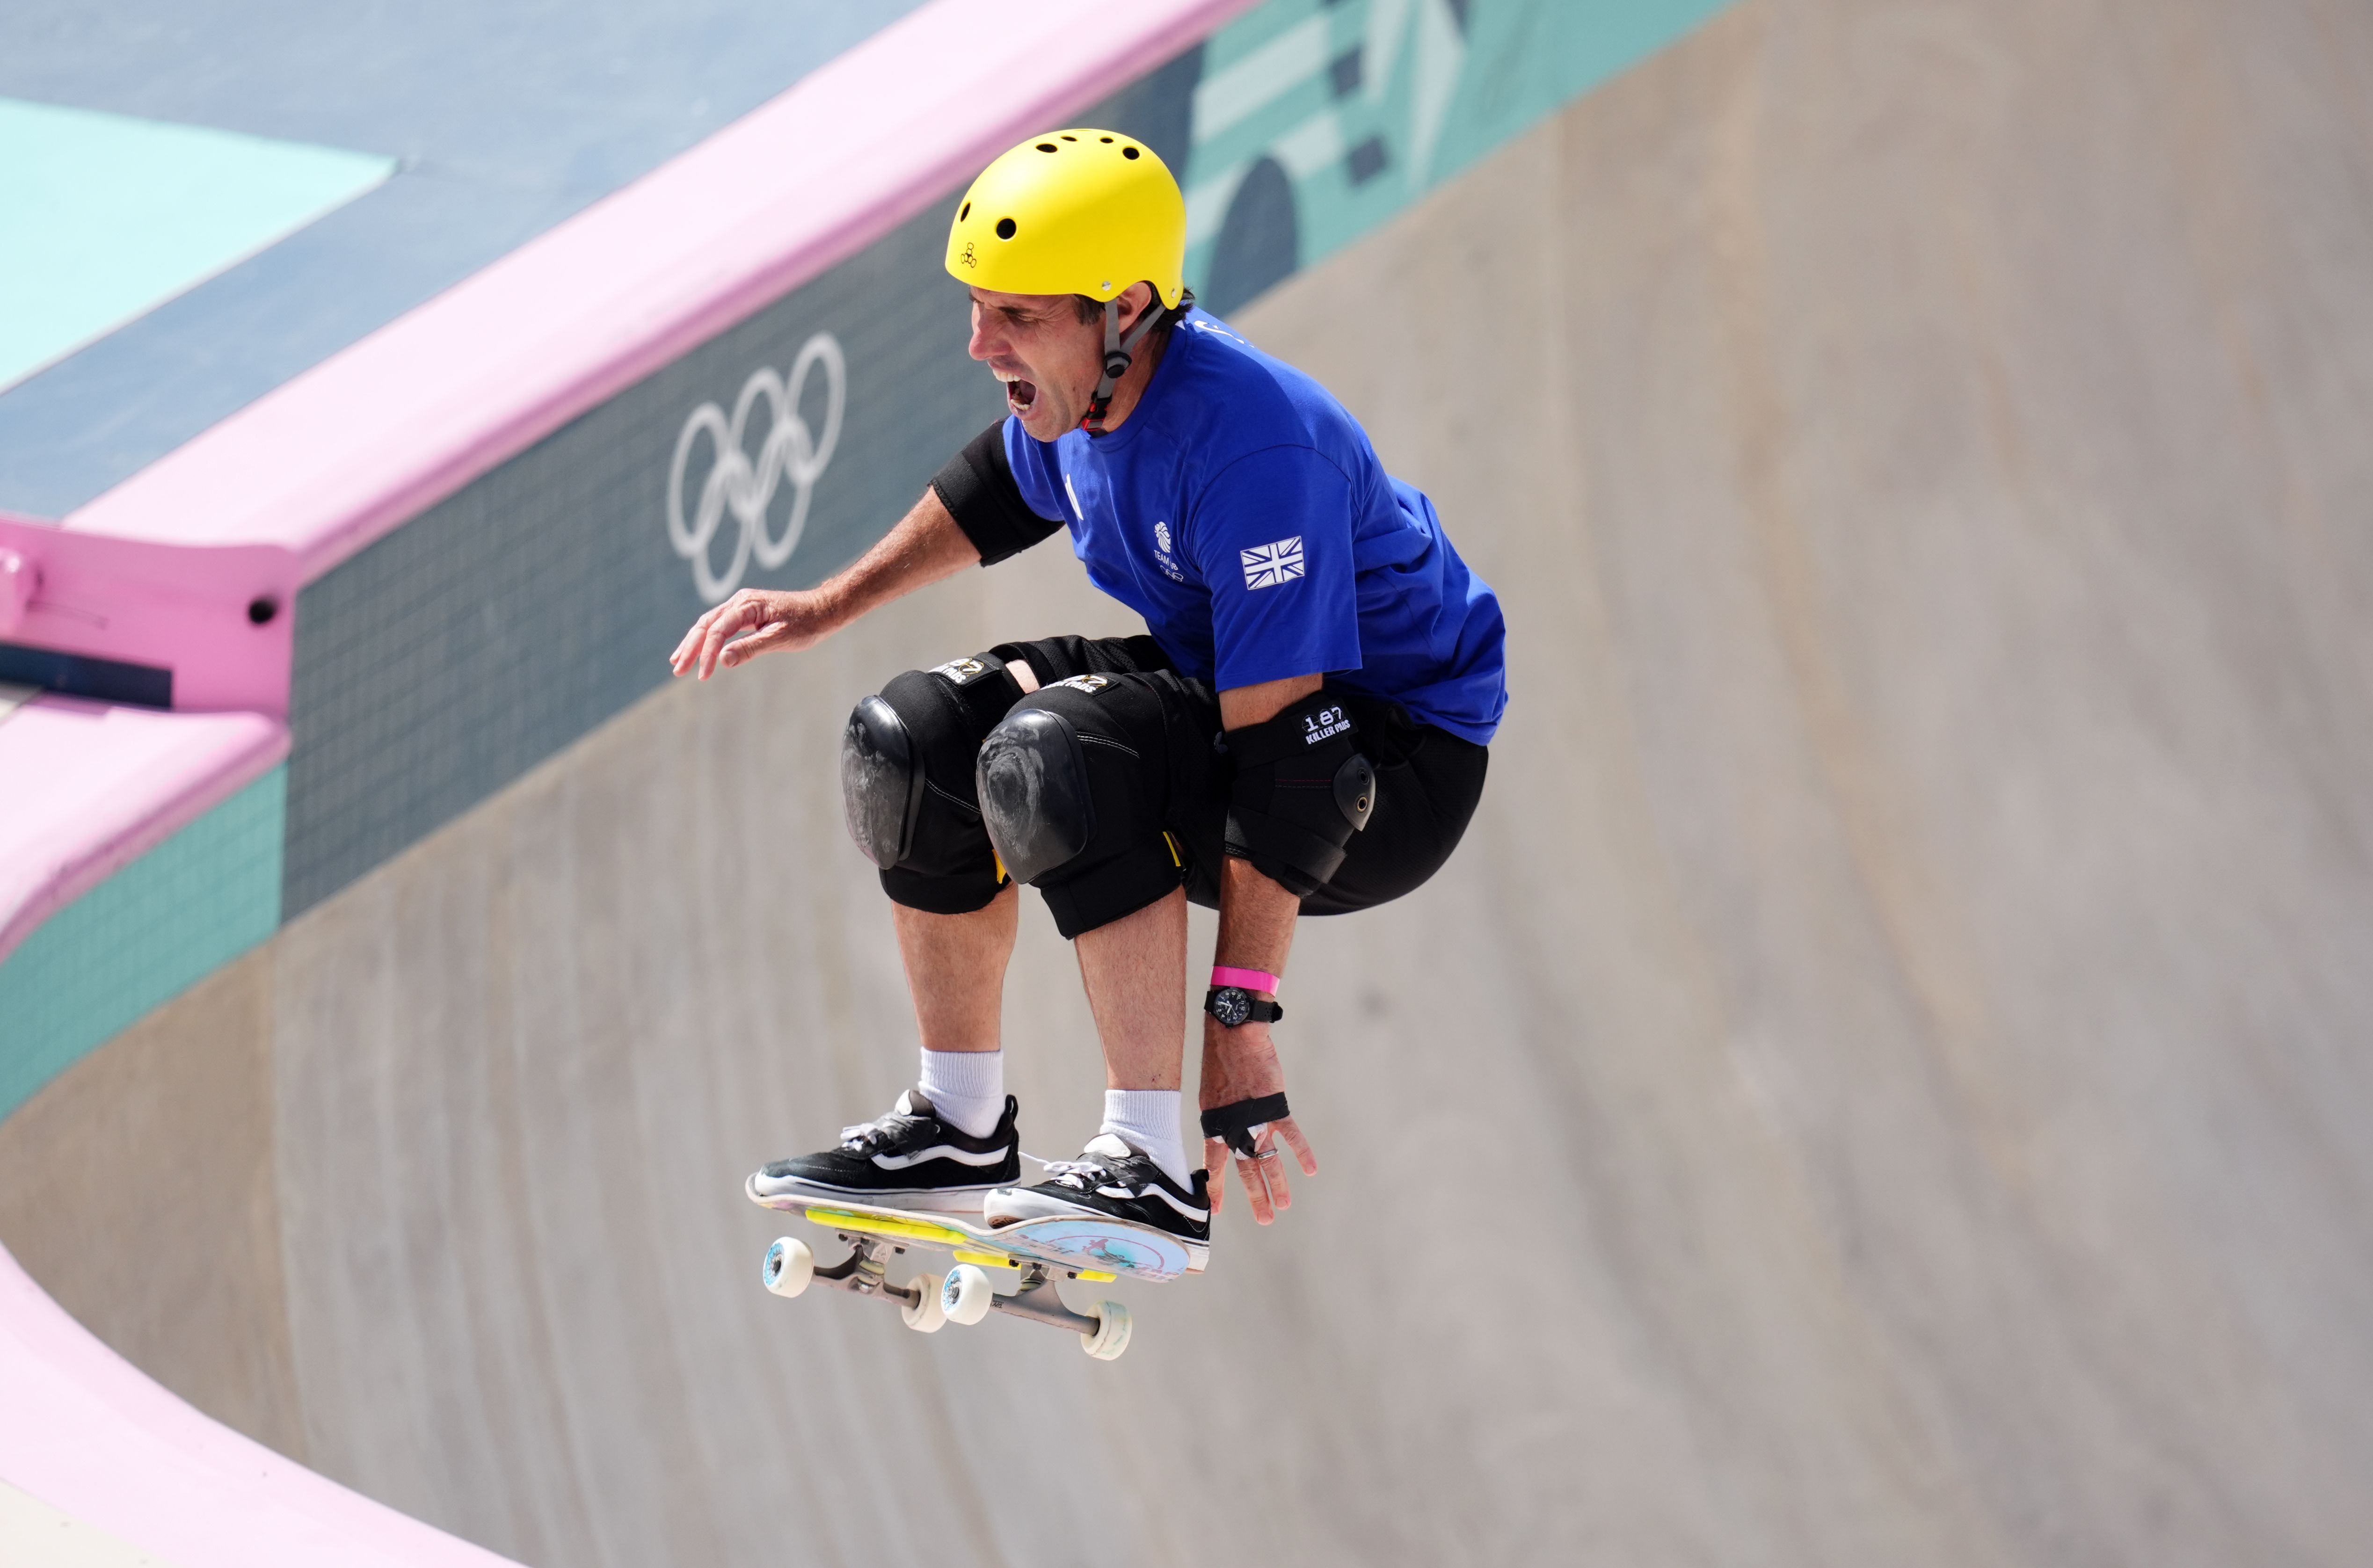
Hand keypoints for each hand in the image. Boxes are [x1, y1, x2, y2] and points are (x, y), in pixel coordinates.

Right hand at [669, 588, 833, 678]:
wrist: (824, 609)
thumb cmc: (807, 623)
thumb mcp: (780, 638)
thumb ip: (750, 648)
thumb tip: (722, 660)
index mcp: (747, 605)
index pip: (718, 630)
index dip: (707, 654)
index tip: (703, 676)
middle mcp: (740, 602)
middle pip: (706, 624)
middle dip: (690, 647)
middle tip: (677, 669)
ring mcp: (742, 606)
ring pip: (710, 624)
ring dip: (693, 643)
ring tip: (678, 661)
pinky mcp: (746, 613)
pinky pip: (720, 625)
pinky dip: (708, 639)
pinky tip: (700, 651)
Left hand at [1199, 1023, 1317, 1224]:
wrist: (1234, 1033)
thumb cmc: (1220, 1056)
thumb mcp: (1212, 1091)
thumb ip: (1220, 1113)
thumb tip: (1224, 1126)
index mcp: (1214, 1124)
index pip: (1213, 1164)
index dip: (1215, 1188)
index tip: (1216, 1210)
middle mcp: (1233, 1126)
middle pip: (1245, 1169)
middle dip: (1255, 1196)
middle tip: (1265, 1220)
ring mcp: (1255, 1118)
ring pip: (1268, 1159)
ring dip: (1278, 1183)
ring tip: (1284, 1205)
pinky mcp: (1274, 1106)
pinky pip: (1291, 1134)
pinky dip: (1302, 1152)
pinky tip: (1311, 1170)